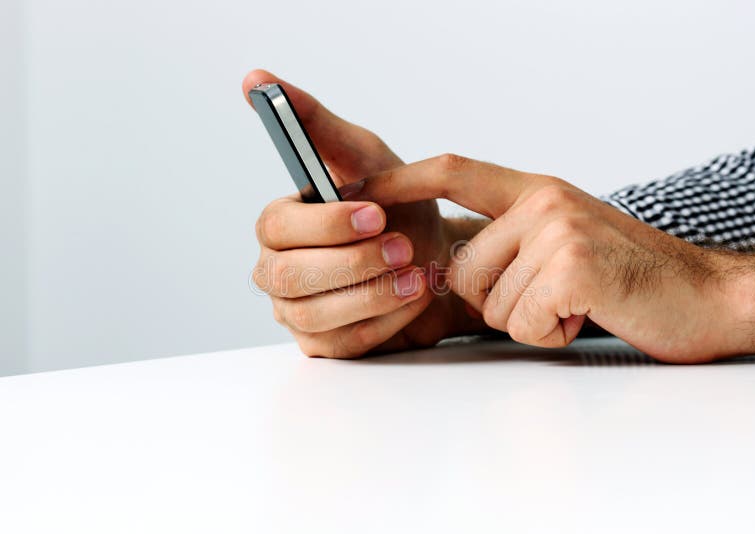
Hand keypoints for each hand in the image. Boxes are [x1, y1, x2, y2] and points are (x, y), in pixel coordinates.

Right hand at [243, 71, 483, 357]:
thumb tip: (257, 79)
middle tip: (403, 247)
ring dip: (372, 293)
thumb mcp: (364, 156)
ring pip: (315, 315)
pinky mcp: (324, 344)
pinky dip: (384, 320)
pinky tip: (413, 297)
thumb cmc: (397, 205)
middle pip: (289, 276)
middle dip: (353, 262)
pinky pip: (344, 342)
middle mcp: (279, 269)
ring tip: (417, 275)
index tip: (375, 213)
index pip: (277, 227)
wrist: (436, 256)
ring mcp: (298, 311)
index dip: (325, 224)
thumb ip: (315, 124)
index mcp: (281, 224)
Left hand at [350, 154, 753, 362]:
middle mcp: (544, 200)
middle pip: (462, 267)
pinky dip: (549, 333)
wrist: (705, 296)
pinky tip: (585, 316)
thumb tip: (448, 265)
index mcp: (537, 190)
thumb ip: (510, 241)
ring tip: (575, 305)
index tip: (362, 188)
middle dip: (494, 302)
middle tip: (549, 299)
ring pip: (490, 300)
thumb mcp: (564, 241)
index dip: (404, 178)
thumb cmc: (629, 278)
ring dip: (528, 320)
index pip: (455, 170)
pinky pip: (520, 320)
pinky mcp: (572, 266)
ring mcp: (558, 229)